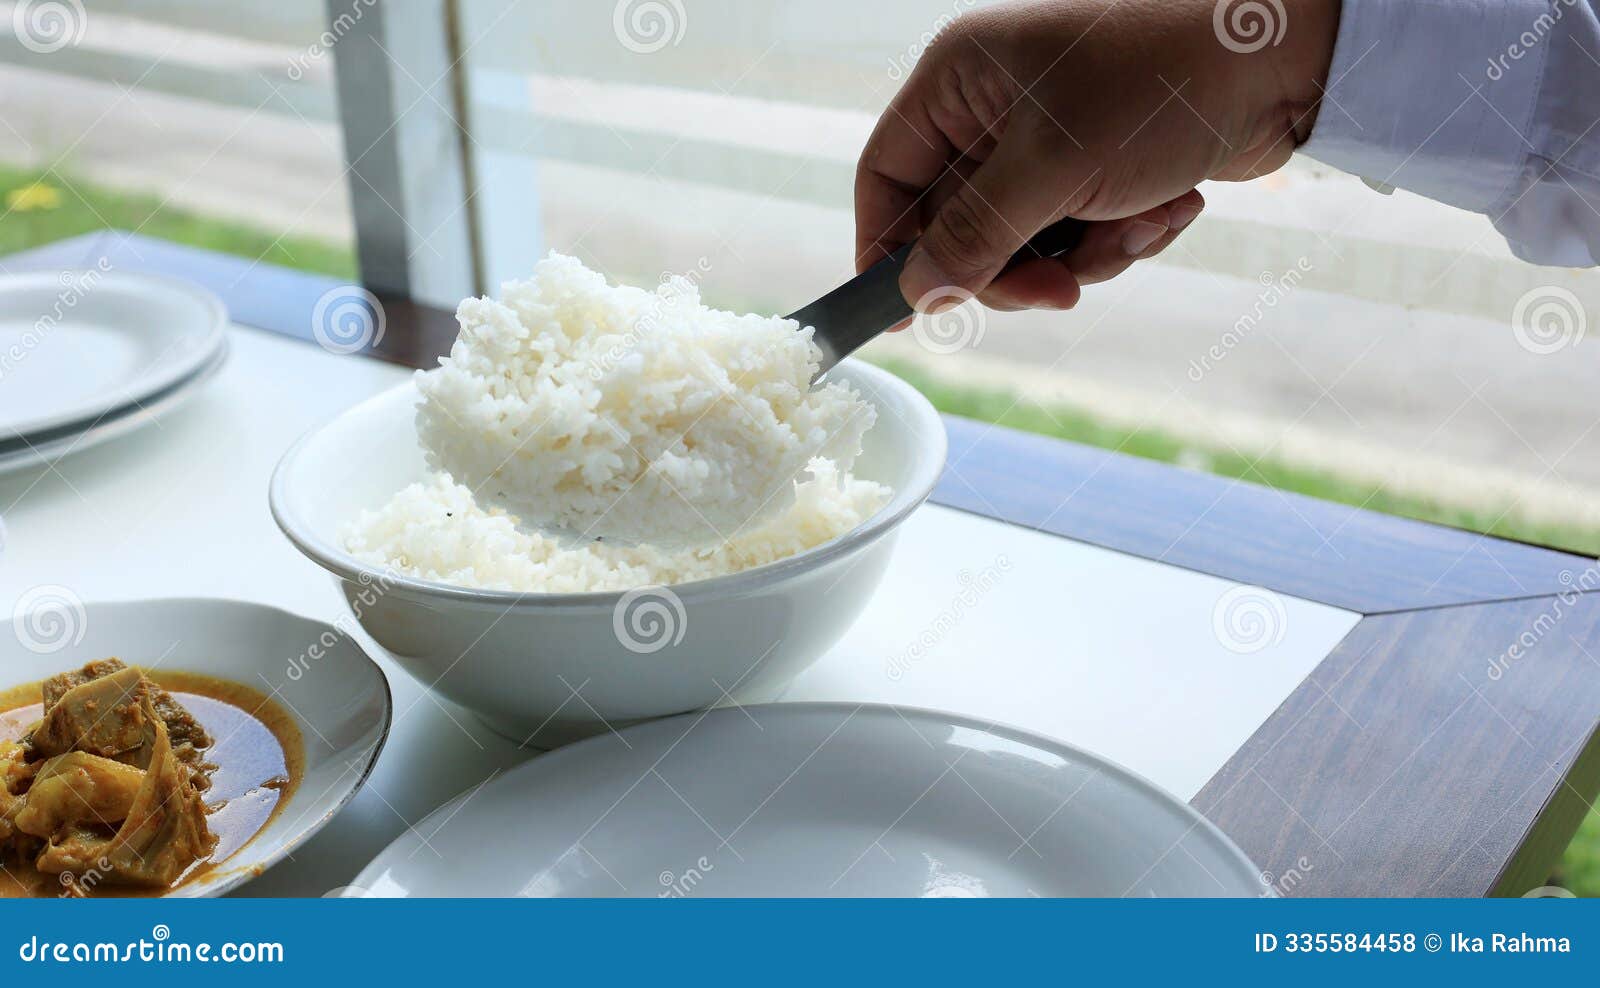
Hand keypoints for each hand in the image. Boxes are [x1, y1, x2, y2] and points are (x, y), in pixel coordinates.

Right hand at [855, 0, 1340, 310]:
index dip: (888, 247)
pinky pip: (1081, 235)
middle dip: (1016, 267)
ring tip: (1138, 224)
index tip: (906, 312)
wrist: (1282, 56)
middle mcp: (994, 108)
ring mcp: (1050, 138)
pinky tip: (1171, 207)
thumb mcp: (1052, 168)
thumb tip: (918, 296)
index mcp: (959, 80)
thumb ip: (974, 237)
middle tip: (1057, 293)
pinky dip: (1125, 237)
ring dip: (1085, 256)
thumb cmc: (1157, 81)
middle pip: (958, 227)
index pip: (887, 175)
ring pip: (1025, 244)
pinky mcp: (1102, 166)